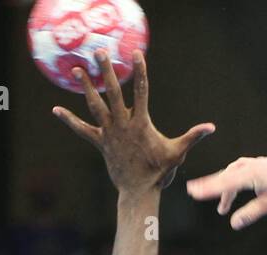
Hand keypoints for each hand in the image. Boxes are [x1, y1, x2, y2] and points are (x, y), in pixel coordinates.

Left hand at [53, 50, 213, 195]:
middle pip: (113, 92)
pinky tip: (56, 110)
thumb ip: (192, 136)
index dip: (139, 71)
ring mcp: (110, 133)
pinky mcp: (100, 143)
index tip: (135, 54)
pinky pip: (82, 130)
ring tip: (77, 70)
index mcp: (141, 123)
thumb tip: (211, 127)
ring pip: (95, 106)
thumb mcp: (178, 152)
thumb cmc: (160, 172)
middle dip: (107, 71)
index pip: (141, 91)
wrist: (140, 190)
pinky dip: (69, 120)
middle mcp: (123, 124)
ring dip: (86, 87)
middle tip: (100, 52)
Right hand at [186, 156, 266, 228]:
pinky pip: (238, 175)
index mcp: (252, 174)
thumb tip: (234, 224)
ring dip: (224, 191)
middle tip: (192, 192)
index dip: (209, 189)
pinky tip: (230, 200)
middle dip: (209, 186)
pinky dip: (232, 186)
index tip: (194, 193)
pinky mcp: (256, 167)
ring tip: (222, 210)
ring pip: (231, 176)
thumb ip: (251, 214)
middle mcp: (250, 166)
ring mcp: (252, 164)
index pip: (226, 182)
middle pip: (225, 177)